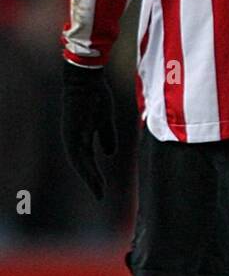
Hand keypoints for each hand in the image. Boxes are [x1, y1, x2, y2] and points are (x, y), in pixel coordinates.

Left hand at [61, 59, 116, 199]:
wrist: (87, 79)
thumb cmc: (95, 95)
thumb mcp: (104, 119)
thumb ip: (107, 136)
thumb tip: (109, 153)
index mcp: (80, 135)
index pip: (85, 159)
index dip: (92, 173)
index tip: (101, 188)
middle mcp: (72, 137)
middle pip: (81, 164)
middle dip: (91, 180)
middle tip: (100, 196)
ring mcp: (71, 135)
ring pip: (79, 163)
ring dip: (89, 178)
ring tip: (99, 191)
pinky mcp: (72, 132)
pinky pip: (79, 155)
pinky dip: (87, 168)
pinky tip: (94, 177)